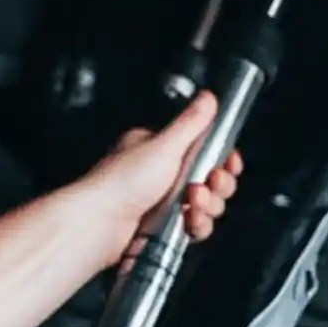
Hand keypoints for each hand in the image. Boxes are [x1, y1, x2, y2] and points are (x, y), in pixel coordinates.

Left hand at [82, 91, 242, 242]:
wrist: (100, 224)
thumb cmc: (121, 182)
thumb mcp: (164, 145)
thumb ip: (192, 123)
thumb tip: (208, 98)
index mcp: (160, 149)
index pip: (204, 150)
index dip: (222, 158)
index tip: (227, 163)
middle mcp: (162, 175)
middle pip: (210, 179)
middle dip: (216, 184)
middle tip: (210, 181)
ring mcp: (164, 204)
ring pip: (206, 205)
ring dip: (207, 206)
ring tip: (192, 202)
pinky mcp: (165, 229)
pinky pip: (194, 227)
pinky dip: (197, 225)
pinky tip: (188, 222)